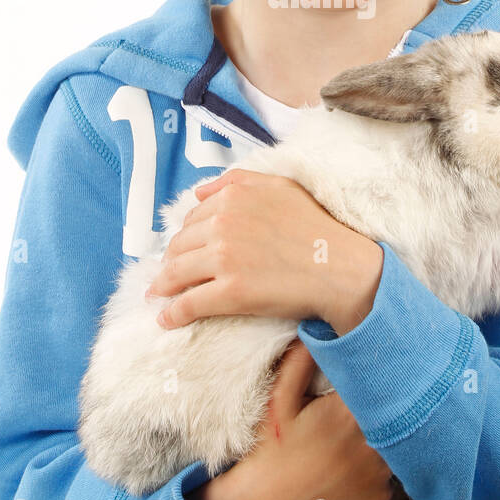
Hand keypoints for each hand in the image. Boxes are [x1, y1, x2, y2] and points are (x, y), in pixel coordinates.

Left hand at [148, 169, 383, 334]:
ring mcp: (224, 258)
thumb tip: (199, 192)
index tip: (184, 250)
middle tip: (168, 276)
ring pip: (177, 273)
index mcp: (233, 196)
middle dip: (171, 261)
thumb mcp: (279, 186)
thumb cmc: (316, 226)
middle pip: (180, 245)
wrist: (339, 267)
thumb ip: (237, 181)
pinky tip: (166, 319)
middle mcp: (223, 223)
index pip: (192, 218)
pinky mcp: (230, 292)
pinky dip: (172, 313)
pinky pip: (189, 304)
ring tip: (160, 295)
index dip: (186, 237)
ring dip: (163, 286)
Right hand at [185, 341, 396, 499]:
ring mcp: (379, 474)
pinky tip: (366, 457)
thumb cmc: (270, 447)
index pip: (383, 382)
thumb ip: (300, 361)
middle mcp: (370, 444)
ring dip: (395, 430)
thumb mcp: (279, 399)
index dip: (385, 371)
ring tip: (385, 421)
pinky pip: (396, 471)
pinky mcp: (381, 498)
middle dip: (397, 399)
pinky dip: (387, 462)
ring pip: (403, 440)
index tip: (383, 363)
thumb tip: (319, 326)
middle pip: (400, 411)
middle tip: (392, 388)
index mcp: (348, 414)